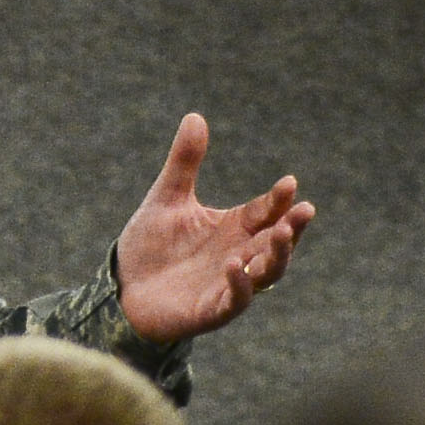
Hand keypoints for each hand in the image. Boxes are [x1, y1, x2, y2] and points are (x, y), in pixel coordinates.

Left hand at [115, 115, 311, 344]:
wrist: (120, 289)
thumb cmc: (149, 246)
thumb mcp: (167, 199)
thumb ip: (184, 163)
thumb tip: (195, 115)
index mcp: (235, 227)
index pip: (265, 210)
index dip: (278, 199)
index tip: (289, 183)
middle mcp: (240, 253)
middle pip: (277, 241)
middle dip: (292, 226)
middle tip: (304, 210)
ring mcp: (229, 283)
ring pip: (268, 271)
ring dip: (278, 254)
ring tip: (282, 233)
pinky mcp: (212, 309)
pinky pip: (235, 299)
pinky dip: (239, 284)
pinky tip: (236, 265)